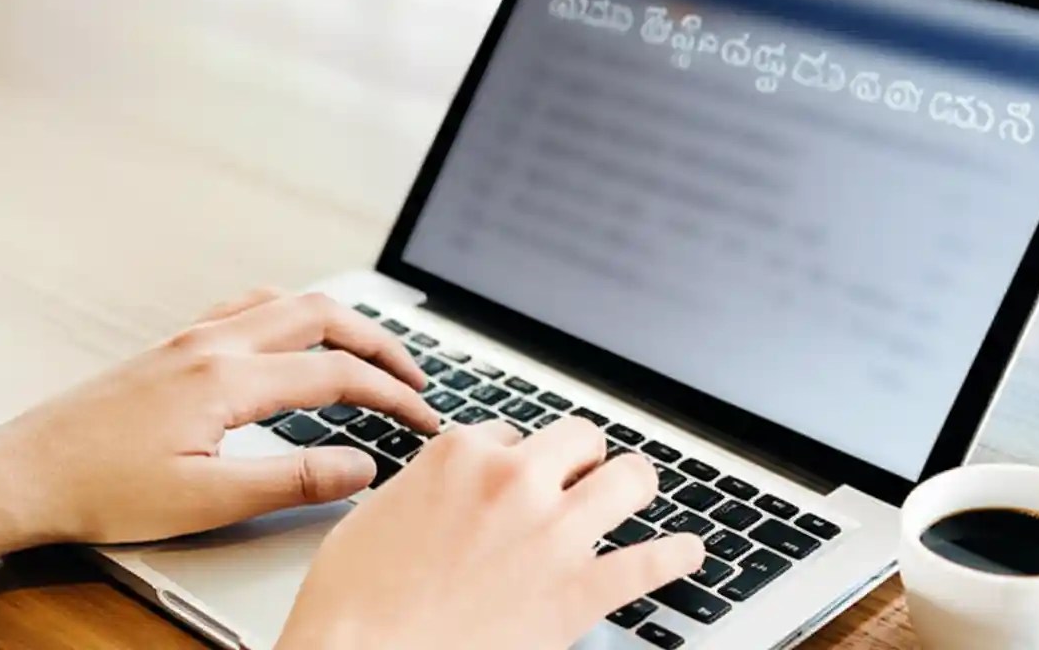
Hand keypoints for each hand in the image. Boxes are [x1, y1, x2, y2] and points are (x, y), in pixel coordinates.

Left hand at [0, 287, 434, 545]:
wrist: (26, 472)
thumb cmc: (103, 488)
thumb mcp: (208, 499)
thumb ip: (294, 480)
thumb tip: (361, 465)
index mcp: (228, 377)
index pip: (338, 374)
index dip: (393, 395)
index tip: (423, 419)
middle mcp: (215, 343)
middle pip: (323, 316)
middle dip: (381, 342)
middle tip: (416, 376)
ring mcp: (193, 337)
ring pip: (287, 301)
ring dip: (340, 321)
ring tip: (370, 350)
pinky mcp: (176, 345)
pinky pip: (250, 306)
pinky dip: (293, 313)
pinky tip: (294, 335)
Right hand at [277, 418, 704, 649]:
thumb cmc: (351, 603)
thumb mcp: (375, 516)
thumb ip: (427, 487)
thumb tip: (448, 486)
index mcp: (461, 455)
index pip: (513, 434)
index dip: (518, 459)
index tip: (517, 480)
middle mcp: (514, 481)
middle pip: (581, 439)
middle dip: (582, 458)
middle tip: (581, 478)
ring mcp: (551, 534)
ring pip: (629, 480)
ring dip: (633, 486)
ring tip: (635, 494)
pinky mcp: (576, 592)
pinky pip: (648, 563)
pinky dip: (675, 557)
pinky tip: (688, 552)